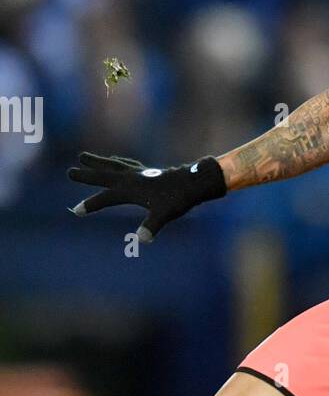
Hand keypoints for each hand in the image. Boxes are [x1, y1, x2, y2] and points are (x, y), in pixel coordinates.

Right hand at [68, 152, 226, 242]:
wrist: (193, 183)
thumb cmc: (177, 199)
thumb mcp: (164, 215)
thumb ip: (151, 226)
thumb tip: (142, 239)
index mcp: (130, 190)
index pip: (104, 199)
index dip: (90, 206)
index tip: (75, 211)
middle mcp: (131, 178)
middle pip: (103, 176)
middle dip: (86, 175)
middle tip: (69, 172)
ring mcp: (138, 172)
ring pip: (112, 165)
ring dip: (98, 162)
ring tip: (83, 156)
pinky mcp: (146, 171)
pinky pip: (126, 164)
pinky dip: (117, 162)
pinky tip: (114, 159)